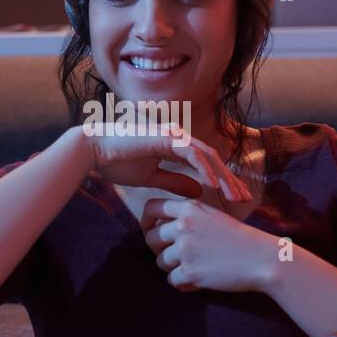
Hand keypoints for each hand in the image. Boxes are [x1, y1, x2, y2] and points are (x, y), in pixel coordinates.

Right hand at [82, 124, 249, 201]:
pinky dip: (203, 169)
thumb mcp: (151, 178)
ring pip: (207, 156)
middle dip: (230, 179)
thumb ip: (174, 183)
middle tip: (244, 199)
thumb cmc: (117, 162)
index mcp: (176, 148)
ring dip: (222, 176)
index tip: (234, 199)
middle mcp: (178, 139)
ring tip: (233, 195)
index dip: (223, 181)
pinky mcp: (165, 138)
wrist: (93, 150)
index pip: (207, 164)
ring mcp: (173, 136)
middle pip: (213, 160)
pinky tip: (212, 185)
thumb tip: (198, 192)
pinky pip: (191, 154)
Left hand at [141, 197, 276, 292]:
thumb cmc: (240, 239)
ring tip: (193, 269)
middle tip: (175, 257)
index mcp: (189, 208)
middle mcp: (183, 226)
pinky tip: (198, 281)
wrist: (262, 258)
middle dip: (158, 249)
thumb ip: (188, 217)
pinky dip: (183, 283)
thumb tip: (161, 229)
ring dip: (173, 268)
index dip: (146, 221)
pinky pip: (173, 280)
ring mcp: (185, 249)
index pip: (151, 208)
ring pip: (161, 261)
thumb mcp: (213, 216)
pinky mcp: (190, 271)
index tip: (151, 231)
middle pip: (151, 238)